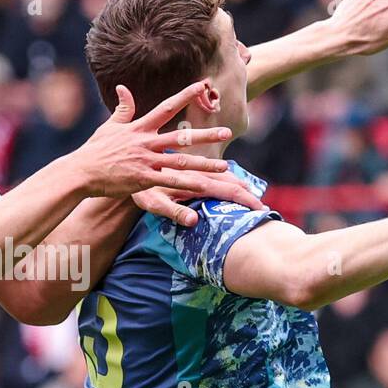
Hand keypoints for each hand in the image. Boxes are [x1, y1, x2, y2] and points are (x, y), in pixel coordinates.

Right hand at [72, 82, 233, 197]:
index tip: (202, 85)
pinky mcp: (142, 179)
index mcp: (140, 127)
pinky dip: (188, 185)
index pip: (167, 106)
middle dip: (205, 134)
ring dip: (204, 163)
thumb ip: (122, 109)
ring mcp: (145, 161)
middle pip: (181, 136)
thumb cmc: (94, 151)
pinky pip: (170, 182)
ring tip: (225, 166)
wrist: (81, 172)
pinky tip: (204, 187)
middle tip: (227, 131)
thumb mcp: (108, 126)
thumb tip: (122, 87)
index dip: (185, 95)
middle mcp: (146, 142)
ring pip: (181, 161)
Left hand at [133, 169, 264, 226]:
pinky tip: (231, 183)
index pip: (223, 190)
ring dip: (237, 182)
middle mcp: (194, 172)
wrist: (126, 166)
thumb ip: (174, 212)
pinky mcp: (186, 167)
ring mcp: (191, 168)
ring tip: (252, 194)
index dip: (242, 199)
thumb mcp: (153, 203)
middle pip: (226, 180)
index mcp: (191, 180)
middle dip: (245, 192)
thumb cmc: (137, 189)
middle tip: (260, 206)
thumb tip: (194, 221)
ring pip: (220, 173)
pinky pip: (210, 172)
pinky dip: (224, 177)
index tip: (257, 208)